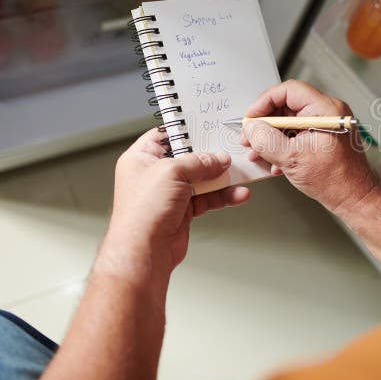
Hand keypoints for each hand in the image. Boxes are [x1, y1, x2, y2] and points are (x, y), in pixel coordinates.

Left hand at [98, 128, 249, 285]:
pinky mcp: (182, 211)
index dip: (186, 130)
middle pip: (188, 157)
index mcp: (141, 158)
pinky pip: (207, 199)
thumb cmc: (142, 213)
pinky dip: (223, 197)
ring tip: (239, 174)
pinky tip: (236, 194)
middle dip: (210, 156)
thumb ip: (199, 162)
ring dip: (222, 178)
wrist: (144, 252)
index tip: (207, 126)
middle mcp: (154, 174)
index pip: (165, 135)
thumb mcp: (172, 172)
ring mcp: (169, 194)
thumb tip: (217, 158)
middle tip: (229, 150)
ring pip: (201, 179)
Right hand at [240, 80, 380, 216]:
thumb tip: (251, 128)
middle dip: (265, 124)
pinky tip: (274, 162)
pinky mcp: (323, 137)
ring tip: (258, 152)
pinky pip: (296, 133)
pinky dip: (282, 145)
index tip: (252, 118)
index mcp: (326, 110)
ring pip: (289, 122)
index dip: (265, 102)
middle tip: (251, 137)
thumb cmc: (336, 180)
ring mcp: (325, 125)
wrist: (353, 198)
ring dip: (271, 137)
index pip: (289, 91)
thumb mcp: (292, 159)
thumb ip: (266, 140)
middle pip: (287, 106)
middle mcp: (327, 113)